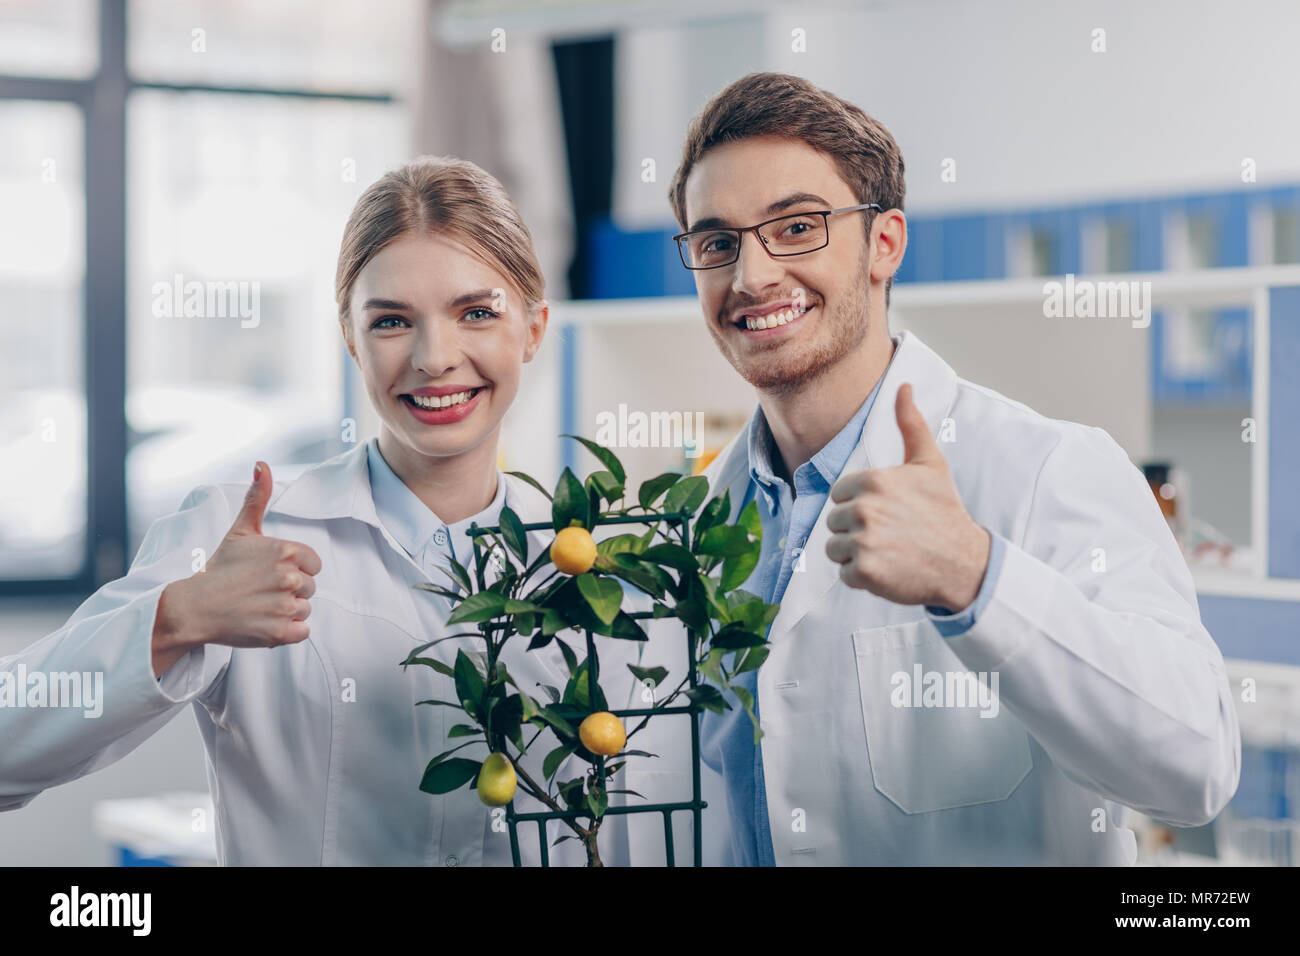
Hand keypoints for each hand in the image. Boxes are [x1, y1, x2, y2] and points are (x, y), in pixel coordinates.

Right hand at [153, 462, 322, 676]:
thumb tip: (262, 465)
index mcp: (286, 551)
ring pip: (304, 610)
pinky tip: (263, 622)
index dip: (295, 569)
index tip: (269, 572)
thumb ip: (258, 498)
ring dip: (286, 611)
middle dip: (289, 590)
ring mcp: (285, 606)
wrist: (195, 607)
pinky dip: (286, 631)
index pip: (314, 564)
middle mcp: (289, 577)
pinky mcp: (280, 633)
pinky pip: (302, 632)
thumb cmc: (220, 569)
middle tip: (260, 590)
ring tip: (259, 606)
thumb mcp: (241, 530)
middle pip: (310, 587)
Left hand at [825, 384, 989, 609]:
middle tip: (891, 534)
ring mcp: (863, 542)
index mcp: (873, 480)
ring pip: (834, 548)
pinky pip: (844, 574)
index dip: (859, 504)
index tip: (887, 512)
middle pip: (834, 521)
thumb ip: (910, 424)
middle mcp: (865, 509)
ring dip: (856, 554)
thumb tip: (903, 386)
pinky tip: (888, 570)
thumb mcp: (930, 464)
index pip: (839, 494)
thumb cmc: (944, 512)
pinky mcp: (864, 572)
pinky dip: (862, 577)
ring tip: (888, 552)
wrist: (964, 563)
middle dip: (856, 530)